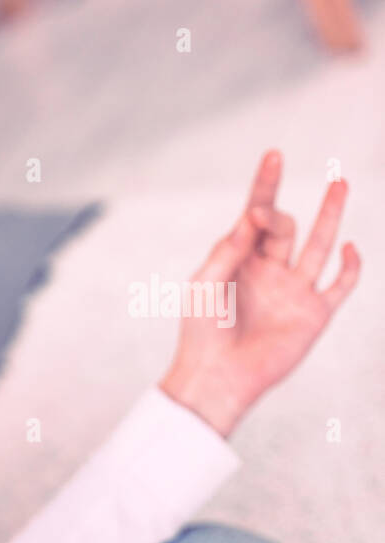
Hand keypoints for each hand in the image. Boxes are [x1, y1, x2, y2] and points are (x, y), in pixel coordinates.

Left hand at [158, 150, 360, 437]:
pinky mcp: (313, 314)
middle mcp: (269, 271)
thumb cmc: (201, 334)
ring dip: (331, 214)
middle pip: (284, 227)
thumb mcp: (204, 285)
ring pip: (319, 245)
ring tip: (340, 183)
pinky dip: (350, 266)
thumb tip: (252, 217)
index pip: (256, 215)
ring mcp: (293, 290)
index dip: (266, 185)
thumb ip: (227, 250)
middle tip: (261, 218)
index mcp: (239, 260)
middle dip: (276, 217)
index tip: (273, 156)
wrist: (216, 377)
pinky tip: (351, 248)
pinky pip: (340, 285)